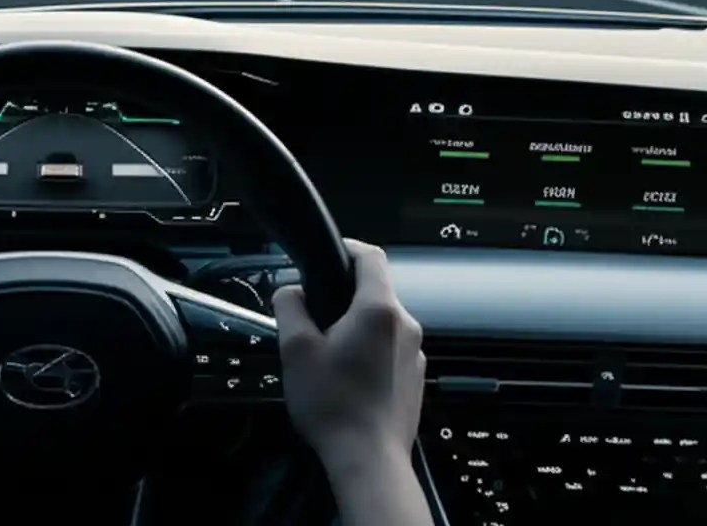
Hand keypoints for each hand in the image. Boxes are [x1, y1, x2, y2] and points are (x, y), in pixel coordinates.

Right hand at [272, 239, 424, 474]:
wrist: (369, 459)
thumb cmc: (331, 402)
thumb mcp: (295, 349)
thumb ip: (290, 307)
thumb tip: (291, 291)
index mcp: (379, 309)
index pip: (370, 256)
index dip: (347, 247)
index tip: (326, 255)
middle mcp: (406, 325)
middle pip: (375, 292)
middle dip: (343, 297)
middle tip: (311, 319)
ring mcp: (416, 353)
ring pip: (381, 323)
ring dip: (356, 327)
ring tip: (326, 355)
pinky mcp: (416, 378)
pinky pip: (390, 349)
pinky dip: (369, 351)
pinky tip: (347, 379)